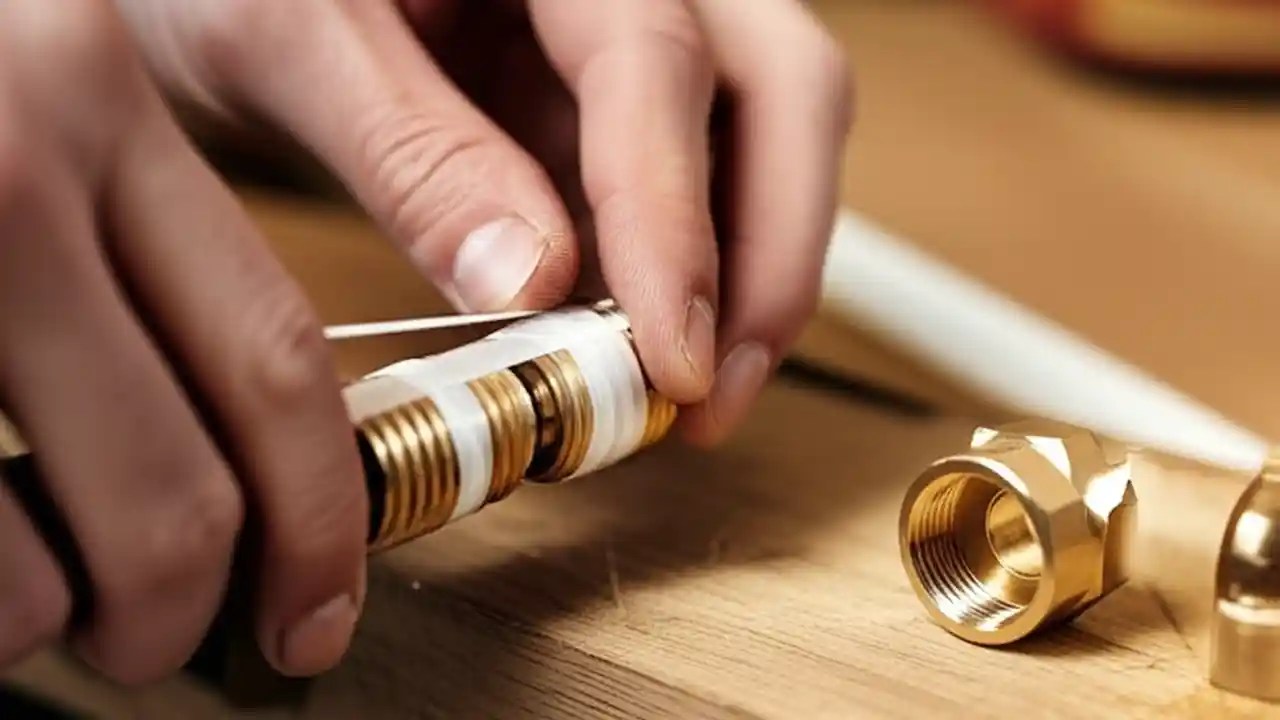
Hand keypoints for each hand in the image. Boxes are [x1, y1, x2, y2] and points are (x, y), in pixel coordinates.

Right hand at [0, 2, 366, 681]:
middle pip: (179, 497)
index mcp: (91, 99)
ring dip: (36, 625)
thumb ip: (119, 249)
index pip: (275, 356)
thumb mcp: (22, 99)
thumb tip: (230, 454)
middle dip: (181, 613)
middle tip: (157, 639)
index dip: (321, 515)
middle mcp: (0, 160)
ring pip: (22, 573)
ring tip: (22, 600)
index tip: (320, 608)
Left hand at [119, 0, 852, 442]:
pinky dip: (686, 279)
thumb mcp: (284, 36)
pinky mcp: (603, 108)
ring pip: (763, 144)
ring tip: (689, 397)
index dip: (676, 221)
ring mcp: (626, 42)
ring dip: (748, 278)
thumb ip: (409, 149)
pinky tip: (643, 353)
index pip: (659, 61)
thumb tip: (529, 282)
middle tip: (714, 393)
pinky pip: (693, 189)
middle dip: (771, 255)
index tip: (671, 359)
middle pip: (783, 91)